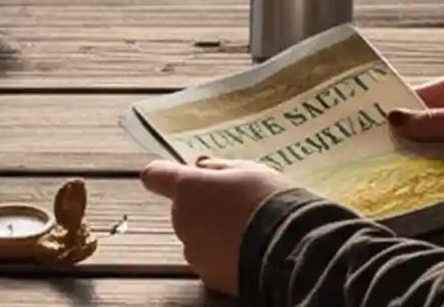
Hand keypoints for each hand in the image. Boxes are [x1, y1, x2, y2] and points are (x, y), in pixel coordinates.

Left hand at [140, 156, 294, 296]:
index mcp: (188, 188)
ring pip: (196, 237)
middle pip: (182, 210)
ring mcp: (193, 251)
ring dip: (212, 233)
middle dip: (202, 208)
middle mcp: (182, 220)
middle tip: (235, 206)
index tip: (174, 177)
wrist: (287, 247)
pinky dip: (222, 256)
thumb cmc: (267, 199)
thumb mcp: (248, 170)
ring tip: (246, 232)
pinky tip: (247, 252)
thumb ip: (219, 167)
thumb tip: (200, 166)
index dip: (163, 175)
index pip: (155, 175)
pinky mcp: (207, 276)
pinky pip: (210, 260)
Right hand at [388, 69, 443, 186]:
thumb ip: (432, 122)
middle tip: (384, 152)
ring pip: (443, 137)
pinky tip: (429, 174)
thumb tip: (391, 119)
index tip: (376, 128)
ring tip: (401, 166)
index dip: (401, 110)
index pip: (423, 94)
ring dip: (429, 150)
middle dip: (413, 133)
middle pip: (431, 117)